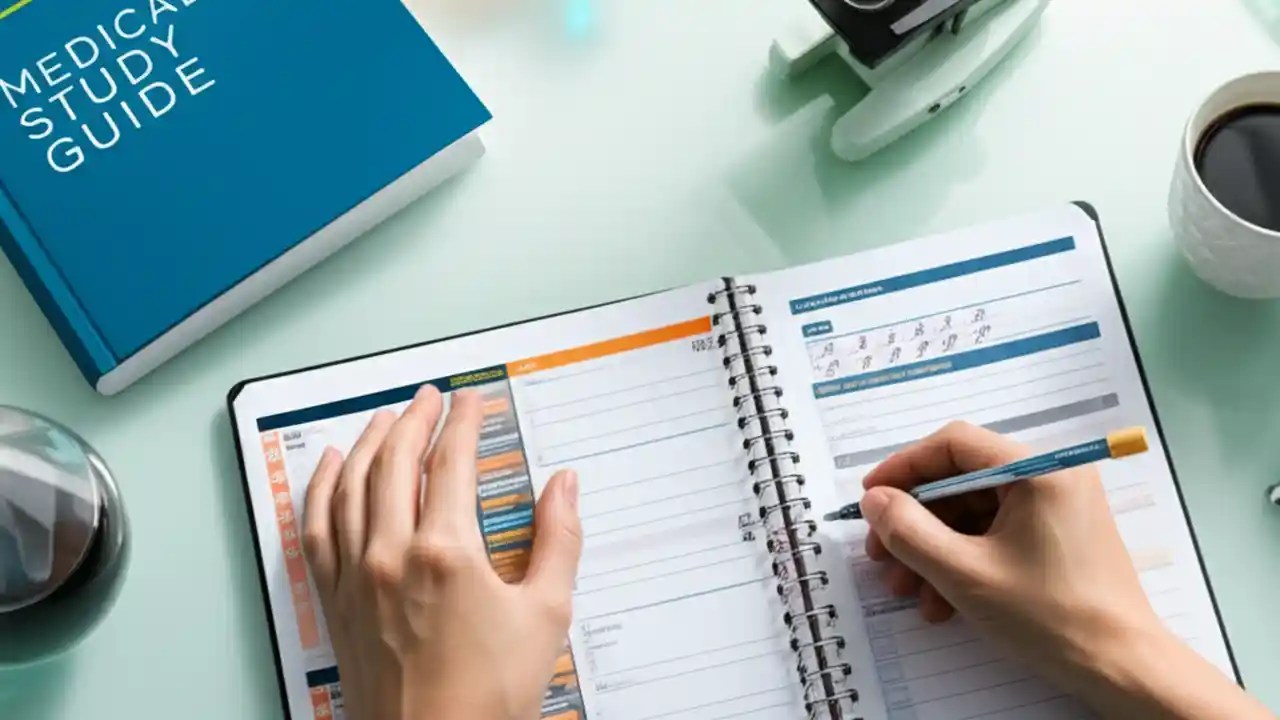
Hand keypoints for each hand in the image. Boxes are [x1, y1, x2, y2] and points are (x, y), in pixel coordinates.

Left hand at [302, 387, 582, 719]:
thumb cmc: (489, 696)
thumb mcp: (546, 615)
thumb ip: (559, 539)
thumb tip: (565, 486)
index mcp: (446, 553)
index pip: (452, 461)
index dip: (464, 421)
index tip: (473, 402)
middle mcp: (391, 555)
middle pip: (395, 461)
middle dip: (415, 419)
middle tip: (431, 399)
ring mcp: (356, 577)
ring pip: (350, 485)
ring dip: (368, 442)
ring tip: (386, 419)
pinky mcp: (336, 601)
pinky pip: (316, 529)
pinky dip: (321, 488)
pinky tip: (329, 467)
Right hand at [859, 422, 1269, 719]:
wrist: (1122, 669)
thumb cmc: (1050, 616)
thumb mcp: (964, 574)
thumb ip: (909, 531)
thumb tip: (874, 500)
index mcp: (1038, 470)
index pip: (955, 444)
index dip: (904, 467)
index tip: (870, 498)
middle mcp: (1051, 477)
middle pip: (961, 480)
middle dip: (915, 521)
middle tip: (880, 554)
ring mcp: (1056, 508)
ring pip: (973, 513)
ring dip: (932, 548)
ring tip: (906, 589)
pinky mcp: (1056, 537)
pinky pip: (995, 534)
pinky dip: (962, 561)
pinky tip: (940, 601)